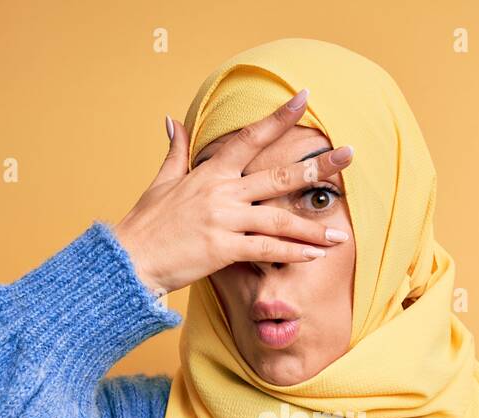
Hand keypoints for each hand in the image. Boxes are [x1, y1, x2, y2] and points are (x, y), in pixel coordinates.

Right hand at [112, 89, 354, 298]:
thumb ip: (176, 152)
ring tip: (340, 233)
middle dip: (318, 164)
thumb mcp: (162, 182)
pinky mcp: (222, 248)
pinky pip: (266, 250)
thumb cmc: (146, 223)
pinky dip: (292, 253)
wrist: (129, 258)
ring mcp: (224, 219)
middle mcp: (222, 192)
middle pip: (279, 174)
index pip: (250, 137)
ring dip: (312, 228)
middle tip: (349, 154)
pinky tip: (314, 255)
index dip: (279, 117)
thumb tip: (173, 121)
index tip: (304, 98)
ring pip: (279, 219)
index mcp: (210, 173)